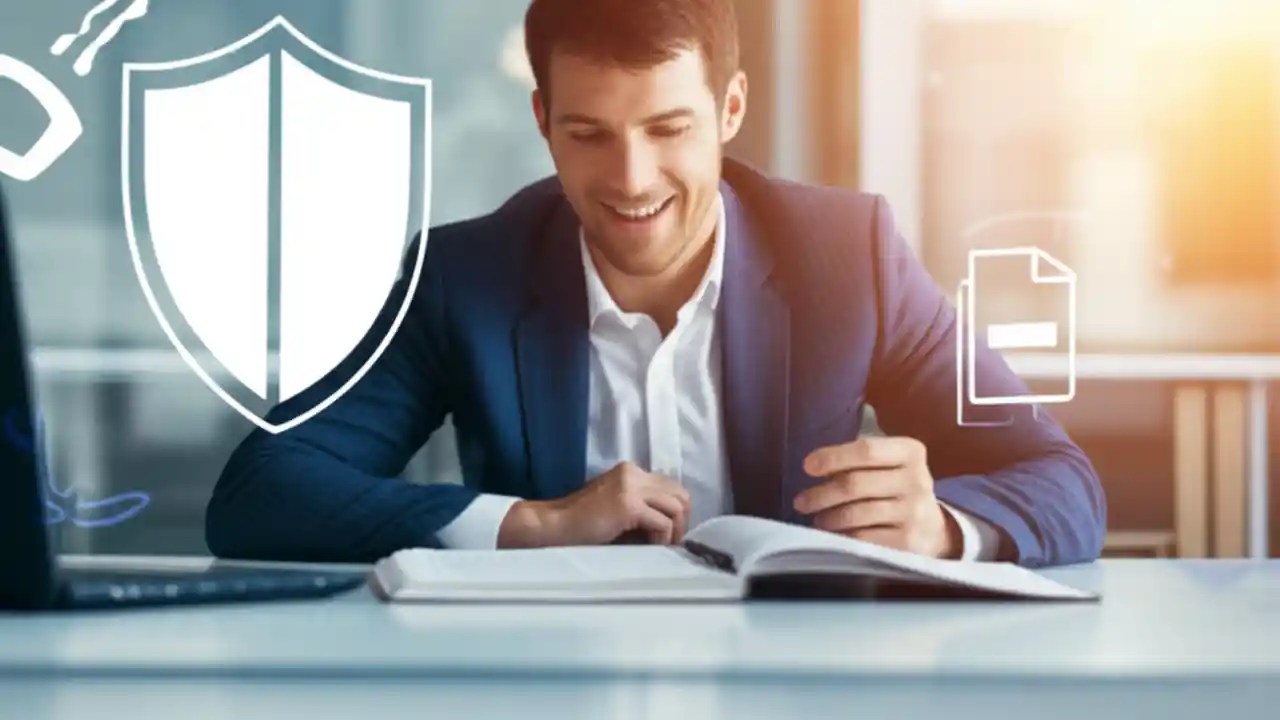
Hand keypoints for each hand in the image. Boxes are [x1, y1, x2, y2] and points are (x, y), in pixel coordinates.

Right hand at [498, 462, 690, 547]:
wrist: (554, 526)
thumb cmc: (581, 524)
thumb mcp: (615, 507)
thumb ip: (641, 507)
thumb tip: (670, 526)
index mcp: (630, 472)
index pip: (670, 487)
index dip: (676, 512)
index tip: (669, 533)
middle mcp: (634, 473)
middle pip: (680, 494)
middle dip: (682, 521)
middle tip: (671, 542)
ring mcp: (631, 487)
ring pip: (676, 507)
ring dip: (673, 531)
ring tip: (660, 547)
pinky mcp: (628, 504)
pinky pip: (662, 522)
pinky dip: (661, 538)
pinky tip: (649, 548)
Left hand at [793, 437, 960, 558]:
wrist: (934, 529)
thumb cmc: (898, 488)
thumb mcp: (889, 464)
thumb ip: (857, 458)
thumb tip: (813, 465)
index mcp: (910, 452)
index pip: (866, 450)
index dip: (833, 457)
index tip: (807, 466)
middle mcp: (916, 480)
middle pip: (854, 484)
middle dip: (820, 494)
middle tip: (801, 501)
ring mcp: (914, 512)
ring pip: (854, 513)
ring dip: (827, 518)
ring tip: (817, 519)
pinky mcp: (908, 542)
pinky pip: (862, 538)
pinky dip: (841, 537)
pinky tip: (833, 535)